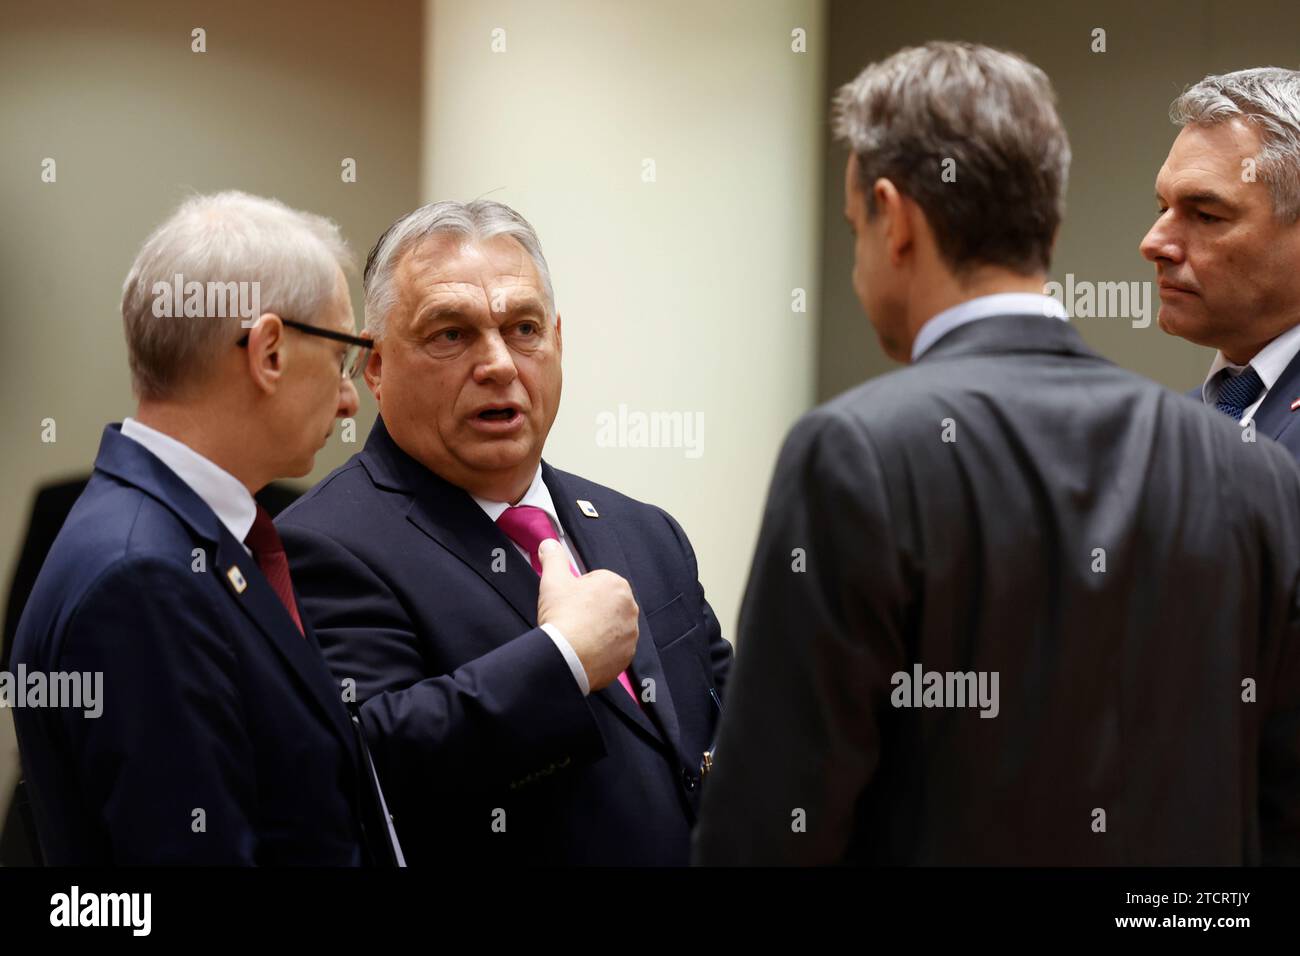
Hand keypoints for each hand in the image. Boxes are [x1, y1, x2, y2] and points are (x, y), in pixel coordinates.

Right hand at [536, 538, 637, 690]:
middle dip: (590, 610)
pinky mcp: (628, 654)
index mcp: (616, 584)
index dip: (578, 592)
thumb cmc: (562, 617)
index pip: (596, 583)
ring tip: (577, 636)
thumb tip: (549, 543)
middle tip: (571, 619)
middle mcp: (630, 607)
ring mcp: (631, 632)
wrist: (567, 657)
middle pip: (605, 605)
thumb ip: (553, 557)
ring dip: (597, 630)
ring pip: (610, 626)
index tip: (568, 603)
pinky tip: (585, 651)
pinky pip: (615, 648)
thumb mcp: (553, 580)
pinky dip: (602, 650)